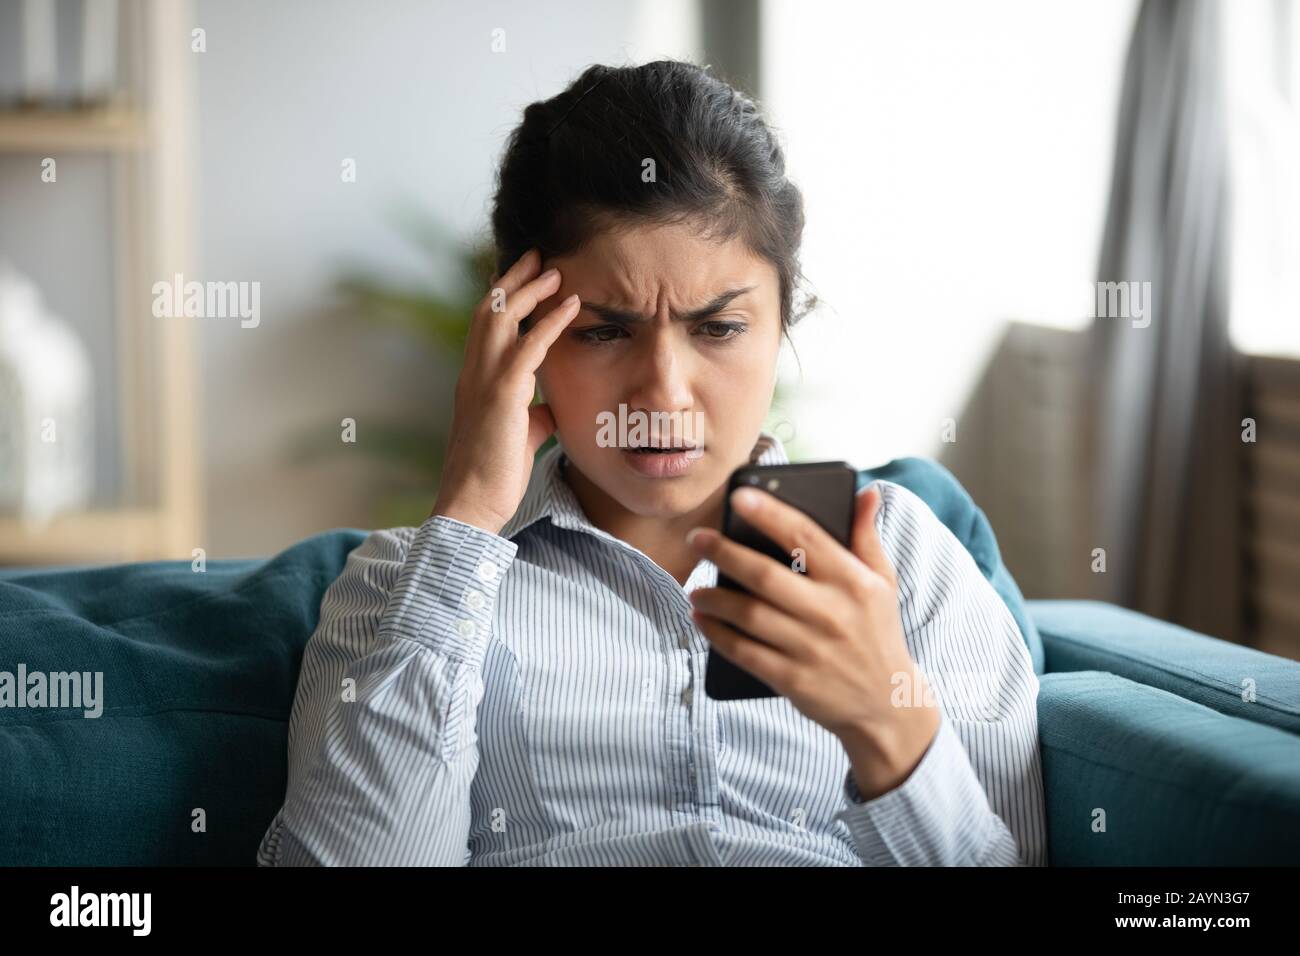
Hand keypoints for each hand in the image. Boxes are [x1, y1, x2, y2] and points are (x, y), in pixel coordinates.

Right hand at [430, 248, 581, 533]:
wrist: (473, 503)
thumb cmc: (494, 475)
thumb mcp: (518, 436)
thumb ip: (531, 415)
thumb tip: (548, 408)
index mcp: (474, 381)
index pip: (485, 326)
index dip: (502, 296)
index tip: (522, 275)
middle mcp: (473, 373)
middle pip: (489, 309)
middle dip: (513, 279)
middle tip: (538, 255)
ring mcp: (484, 382)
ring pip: (502, 318)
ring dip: (530, 290)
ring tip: (555, 270)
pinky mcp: (503, 395)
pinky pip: (529, 347)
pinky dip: (550, 322)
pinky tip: (571, 305)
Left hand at [686, 483, 941, 798]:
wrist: (888, 704)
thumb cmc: (877, 631)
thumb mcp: (883, 582)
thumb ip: (866, 536)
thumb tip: (866, 491)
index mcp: (853, 582)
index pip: (806, 537)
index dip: (770, 514)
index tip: (738, 496)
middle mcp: (832, 613)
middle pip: (766, 575)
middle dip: (724, 553)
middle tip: (697, 538)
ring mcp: (812, 649)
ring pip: (749, 615)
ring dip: (714, 598)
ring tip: (695, 588)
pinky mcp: (794, 680)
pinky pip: (745, 653)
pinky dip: (717, 635)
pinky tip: (701, 620)